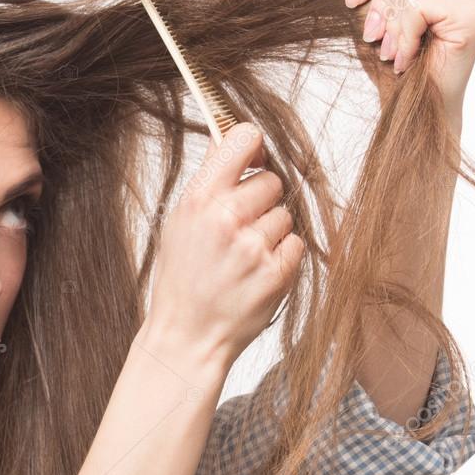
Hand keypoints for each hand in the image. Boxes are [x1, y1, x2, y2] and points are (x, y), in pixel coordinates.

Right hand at [144, 123, 304, 374]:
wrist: (187, 337)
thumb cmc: (182, 280)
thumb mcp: (179, 223)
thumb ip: (208, 180)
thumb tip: (230, 136)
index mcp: (197, 200)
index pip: (242, 139)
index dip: (254, 146)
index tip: (254, 158)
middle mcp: (225, 219)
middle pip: (272, 180)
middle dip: (261, 200)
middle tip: (241, 226)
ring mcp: (252, 247)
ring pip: (285, 215)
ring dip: (271, 232)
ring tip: (245, 256)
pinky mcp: (276, 273)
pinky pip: (296, 244)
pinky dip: (283, 256)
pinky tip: (258, 271)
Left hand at [286, 0, 474, 116]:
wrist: (416, 114)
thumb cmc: (392, 64)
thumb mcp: (362, 10)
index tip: (355, 2)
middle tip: (377, 35)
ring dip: (388, 18)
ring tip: (391, 48)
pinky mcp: (474, 12)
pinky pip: (415, 4)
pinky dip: (402, 36)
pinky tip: (405, 59)